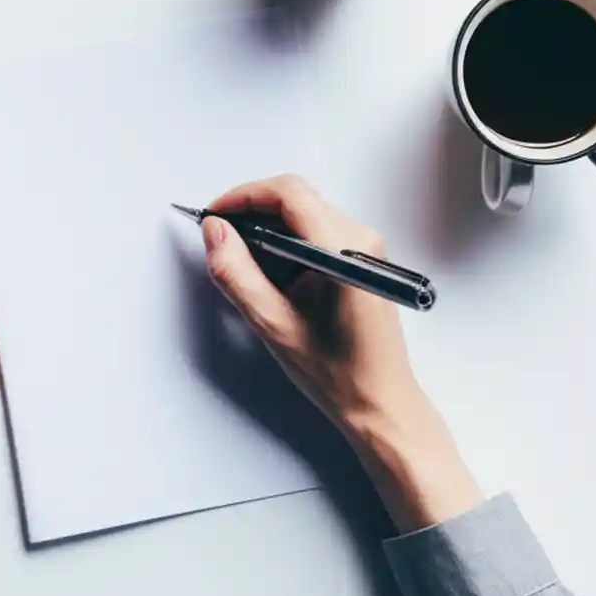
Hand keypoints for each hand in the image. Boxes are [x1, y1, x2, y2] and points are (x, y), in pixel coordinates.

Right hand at [202, 175, 481, 530]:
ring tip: (252, 275)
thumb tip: (215, 233)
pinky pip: (317, 233)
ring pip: (304, 215)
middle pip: (296, 200)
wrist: (379, 401)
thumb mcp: (272, 323)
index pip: (288, 193)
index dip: (244, 196)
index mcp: (344, 249)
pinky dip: (287, 248)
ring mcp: (366, 247)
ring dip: (270, 235)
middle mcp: (362, 239)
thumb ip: (236, 272)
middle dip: (253, 216)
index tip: (216, 215)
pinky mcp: (363, 259)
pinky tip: (277, 283)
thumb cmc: (338, 372)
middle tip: (223, 244)